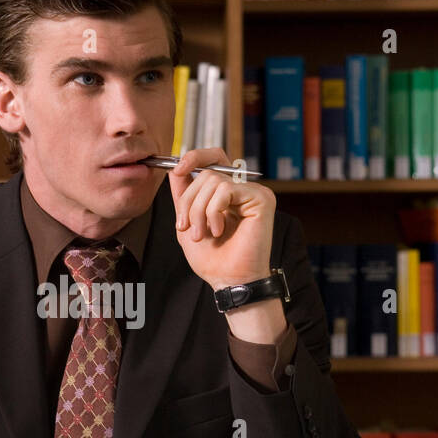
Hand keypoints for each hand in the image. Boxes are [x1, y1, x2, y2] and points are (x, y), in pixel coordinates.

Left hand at [169, 147, 276, 290]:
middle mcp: (243, 189)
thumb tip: (175, 168)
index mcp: (227, 193)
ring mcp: (253, 192)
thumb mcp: (188, 222)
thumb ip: (183, 195)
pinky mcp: (262, 198)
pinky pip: (226, 190)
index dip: (194, 158)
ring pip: (212, 181)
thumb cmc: (213, 259)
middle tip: (186, 227)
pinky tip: (219, 229)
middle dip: (188, 201)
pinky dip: (214, 211)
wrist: (229, 280)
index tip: (176, 170)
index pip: (213, 159)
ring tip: (204, 234)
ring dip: (198, 211)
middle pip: (206, 172)